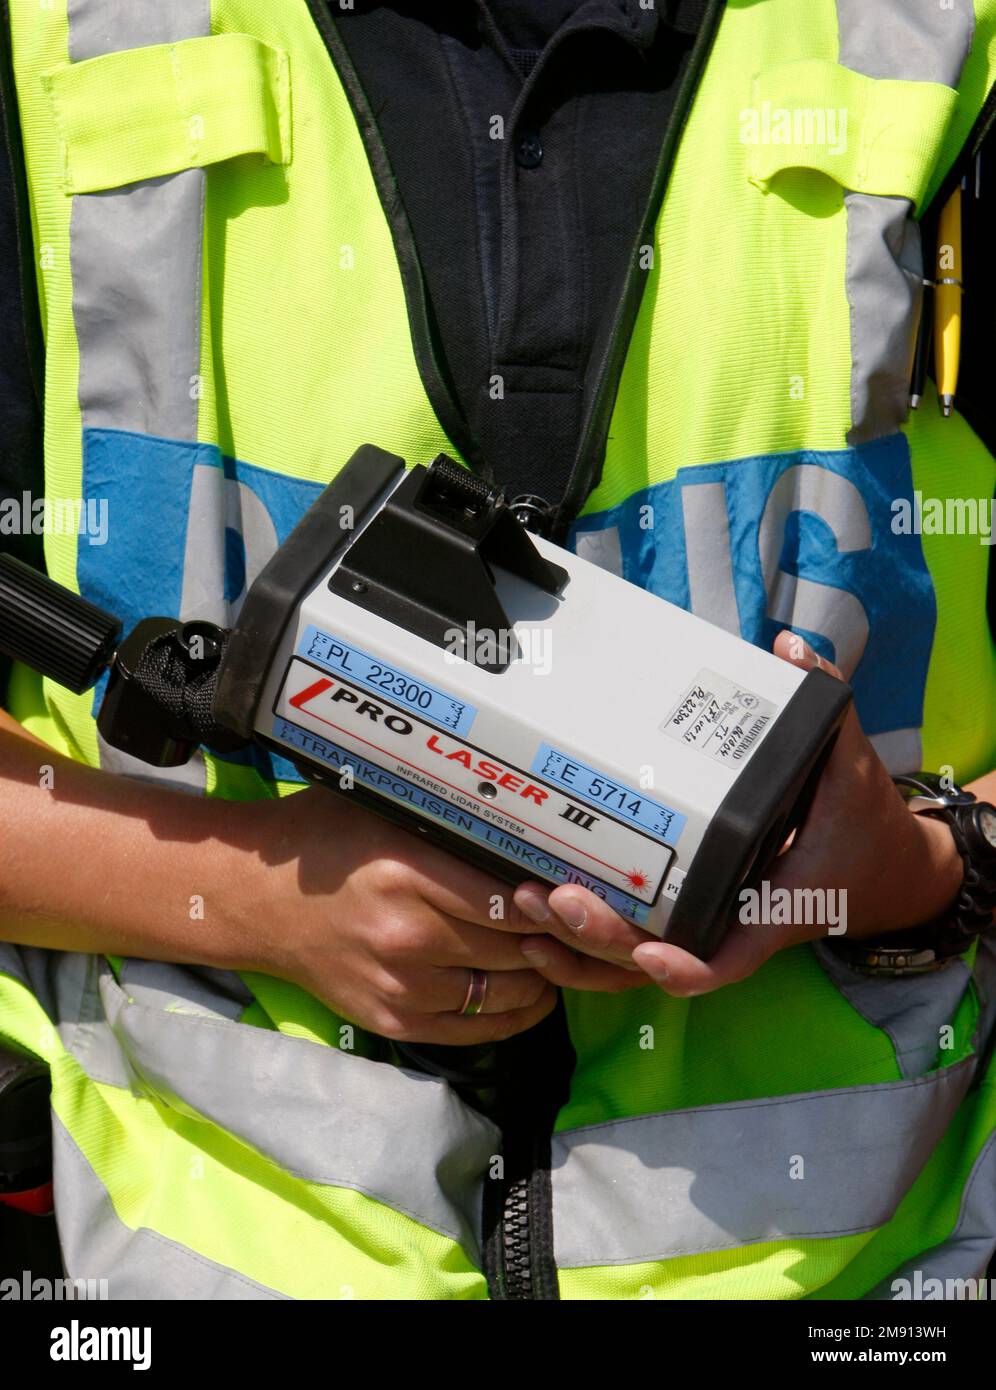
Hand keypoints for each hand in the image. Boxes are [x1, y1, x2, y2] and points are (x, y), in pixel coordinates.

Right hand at [218, 788, 556, 1043]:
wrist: (257, 901)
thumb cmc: (327, 838)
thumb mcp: (385, 809)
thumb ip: (451, 822)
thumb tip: (529, 824)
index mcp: (406, 873)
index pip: (508, 898)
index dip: (551, 898)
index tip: (574, 886)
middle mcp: (406, 936)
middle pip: (515, 946)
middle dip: (555, 935)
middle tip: (580, 919)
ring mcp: (400, 987)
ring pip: (507, 991)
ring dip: (543, 973)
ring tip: (558, 949)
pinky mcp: (394, 1021)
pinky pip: (478, 1028)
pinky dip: (516, 1012)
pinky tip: (533, 988)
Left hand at [512, 631, 963, 996]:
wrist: (884, 872)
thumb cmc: (863, 823)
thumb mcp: (853, 762)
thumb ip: (824, 702)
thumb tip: (790, 646)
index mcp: (772, 904)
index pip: (729, 956)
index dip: (689, 965)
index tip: (650, 952)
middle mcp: (731, 927)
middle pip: (656, 958)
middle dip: (600, 934)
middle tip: (553, 895)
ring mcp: (706, 932)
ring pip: (631, 963)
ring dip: (576, 946)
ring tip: (525, 905)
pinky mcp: (688, 924)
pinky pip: (630, 951)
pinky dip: (582, 951)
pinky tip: (536, 926)